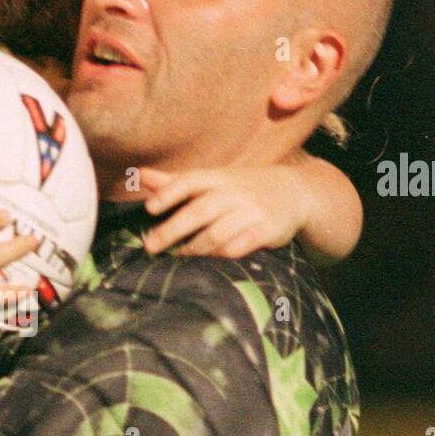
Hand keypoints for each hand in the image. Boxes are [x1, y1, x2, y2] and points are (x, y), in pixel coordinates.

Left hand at [139, 165, 311, 258]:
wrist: (294, 192)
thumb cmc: (241, 188)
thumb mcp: (212, 180)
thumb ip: (175, 182)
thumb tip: (139, 174)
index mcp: (218, 178)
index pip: (190, 181)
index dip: (170, 193)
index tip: (150, 208)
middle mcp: (234, 192)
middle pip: (200, 211)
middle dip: (172, 229)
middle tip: (150, 246)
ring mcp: (252, 210)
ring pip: (218, 232)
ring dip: (194, 247)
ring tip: (177, 256)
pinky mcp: (268, 229)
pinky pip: (242, 245)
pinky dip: (224, 254)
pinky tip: (210, 261)